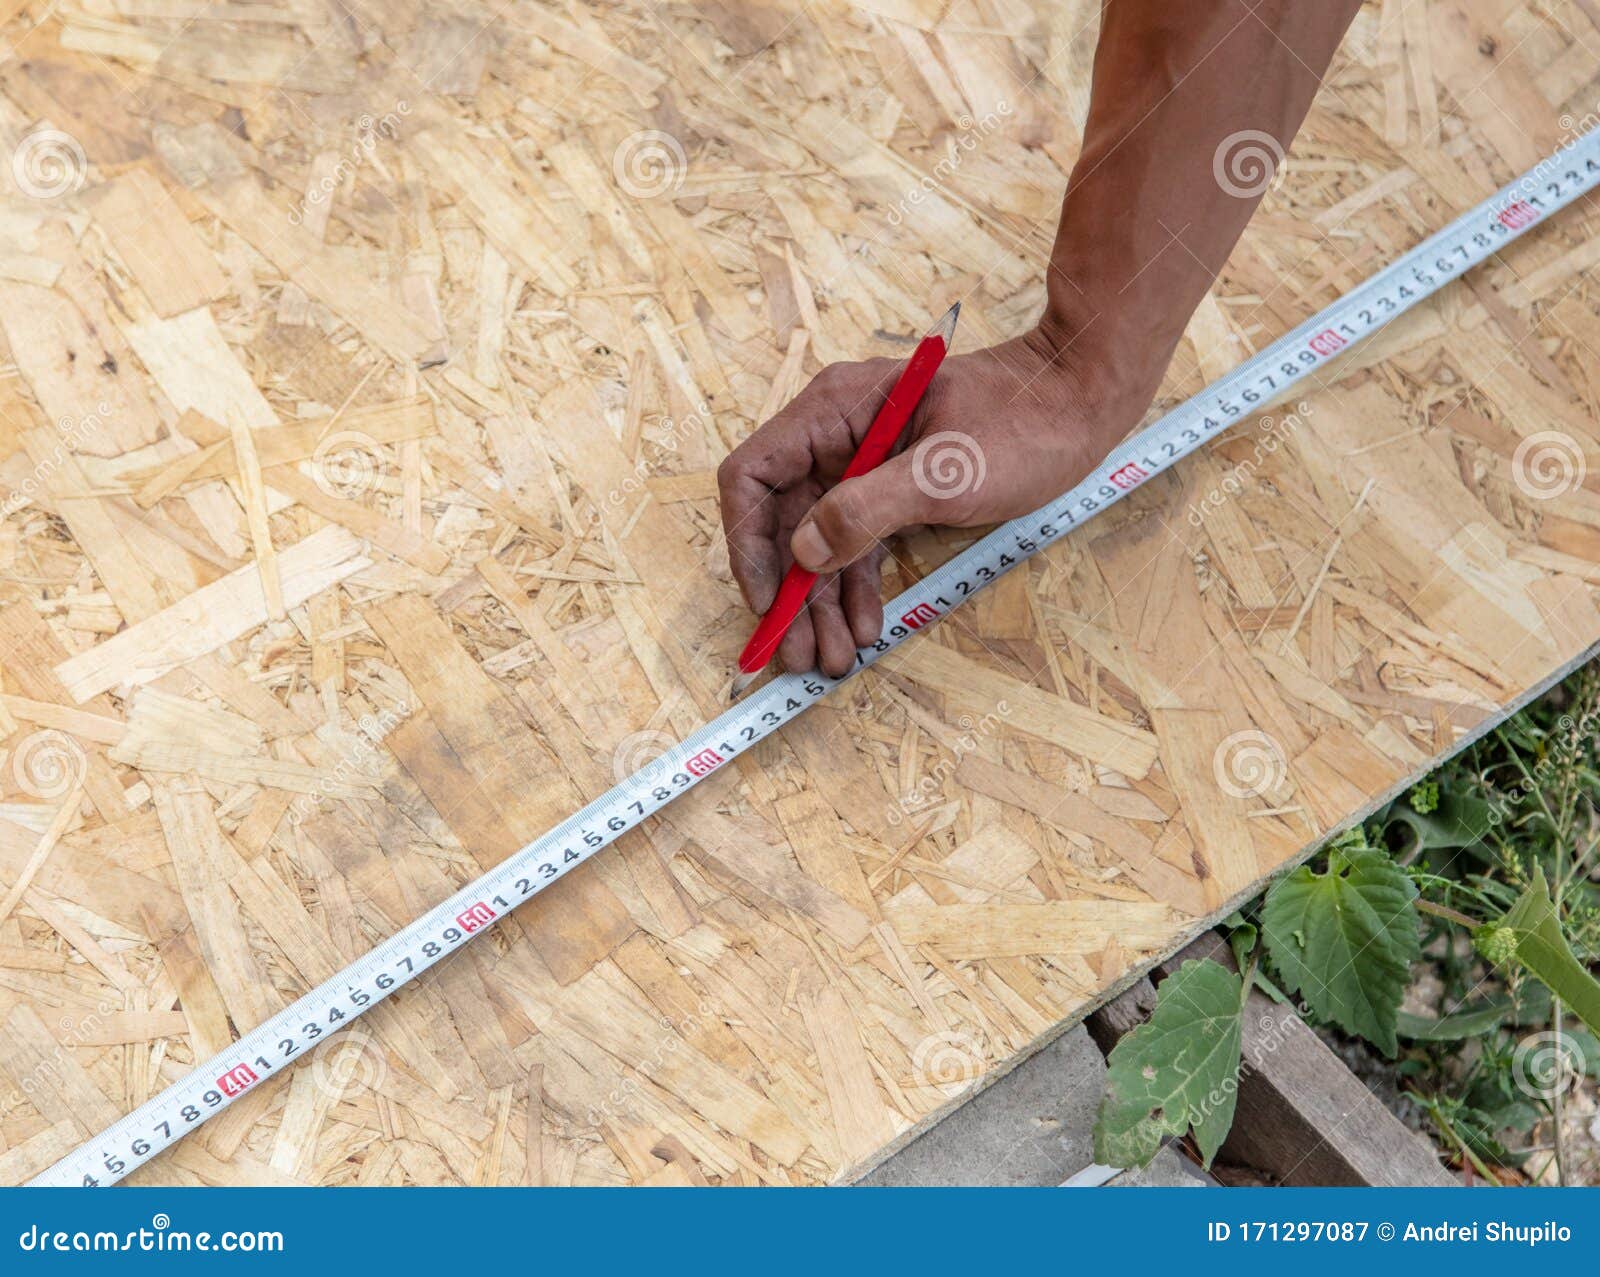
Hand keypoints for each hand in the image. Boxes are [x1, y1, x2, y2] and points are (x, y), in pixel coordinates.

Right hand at [718, 324, 1150, 676]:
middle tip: (797, 654)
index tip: (767, 600)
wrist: (1080, 404)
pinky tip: (864, 628)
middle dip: (789, 592)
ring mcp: (861, 464)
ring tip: (829, 659)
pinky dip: (856, 588)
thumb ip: (868, 509)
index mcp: (833, 410)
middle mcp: (835, 435)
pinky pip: (857, 545)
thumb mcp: (945, 473)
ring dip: (820, 603)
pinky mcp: (891, 491)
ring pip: (818, 542)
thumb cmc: (1022, 421)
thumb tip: (804, 551)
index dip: (749, 542)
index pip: (754, 475)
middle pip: (783, 522)